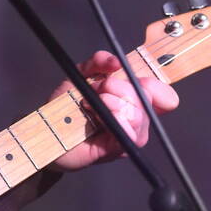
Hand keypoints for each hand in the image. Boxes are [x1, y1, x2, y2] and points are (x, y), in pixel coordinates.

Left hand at [50, 50, 179, 171]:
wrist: (47, 132)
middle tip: (98, 90)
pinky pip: (129, 135)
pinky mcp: (116, 150)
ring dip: (113, 103)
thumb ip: (97, 62)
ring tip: (91, 104)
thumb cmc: (65, 107)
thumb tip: (115, 61)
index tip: (130, 78)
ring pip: (138, 117)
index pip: (164, 95)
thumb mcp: (80, 76)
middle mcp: (135, 119)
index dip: (154, 85)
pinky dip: (116, 121)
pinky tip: (99, 117)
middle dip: (120, 88)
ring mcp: (128, 136)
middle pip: (147, 99)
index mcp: (132, 101)